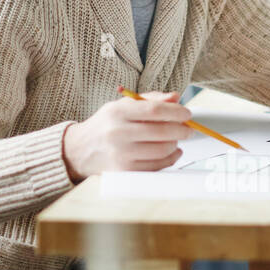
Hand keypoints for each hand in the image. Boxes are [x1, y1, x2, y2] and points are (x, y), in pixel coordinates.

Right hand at [62, 91, 193, 180]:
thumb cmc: (106, 126)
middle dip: (181, 129)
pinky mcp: (125, 171)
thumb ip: (150, 100)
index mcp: (118, 112)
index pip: (154, 110)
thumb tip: (176, 98)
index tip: (187, 113)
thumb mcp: (122, 106)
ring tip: (176, 138)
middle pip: (161, 131)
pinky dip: (171, 159)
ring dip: (176, 144)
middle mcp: (118, 133)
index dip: (176, 112)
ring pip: (162, 150)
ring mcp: (121, 154)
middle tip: (188, 128)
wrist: (80, 150)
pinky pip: (157, 166)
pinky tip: (173, 151)